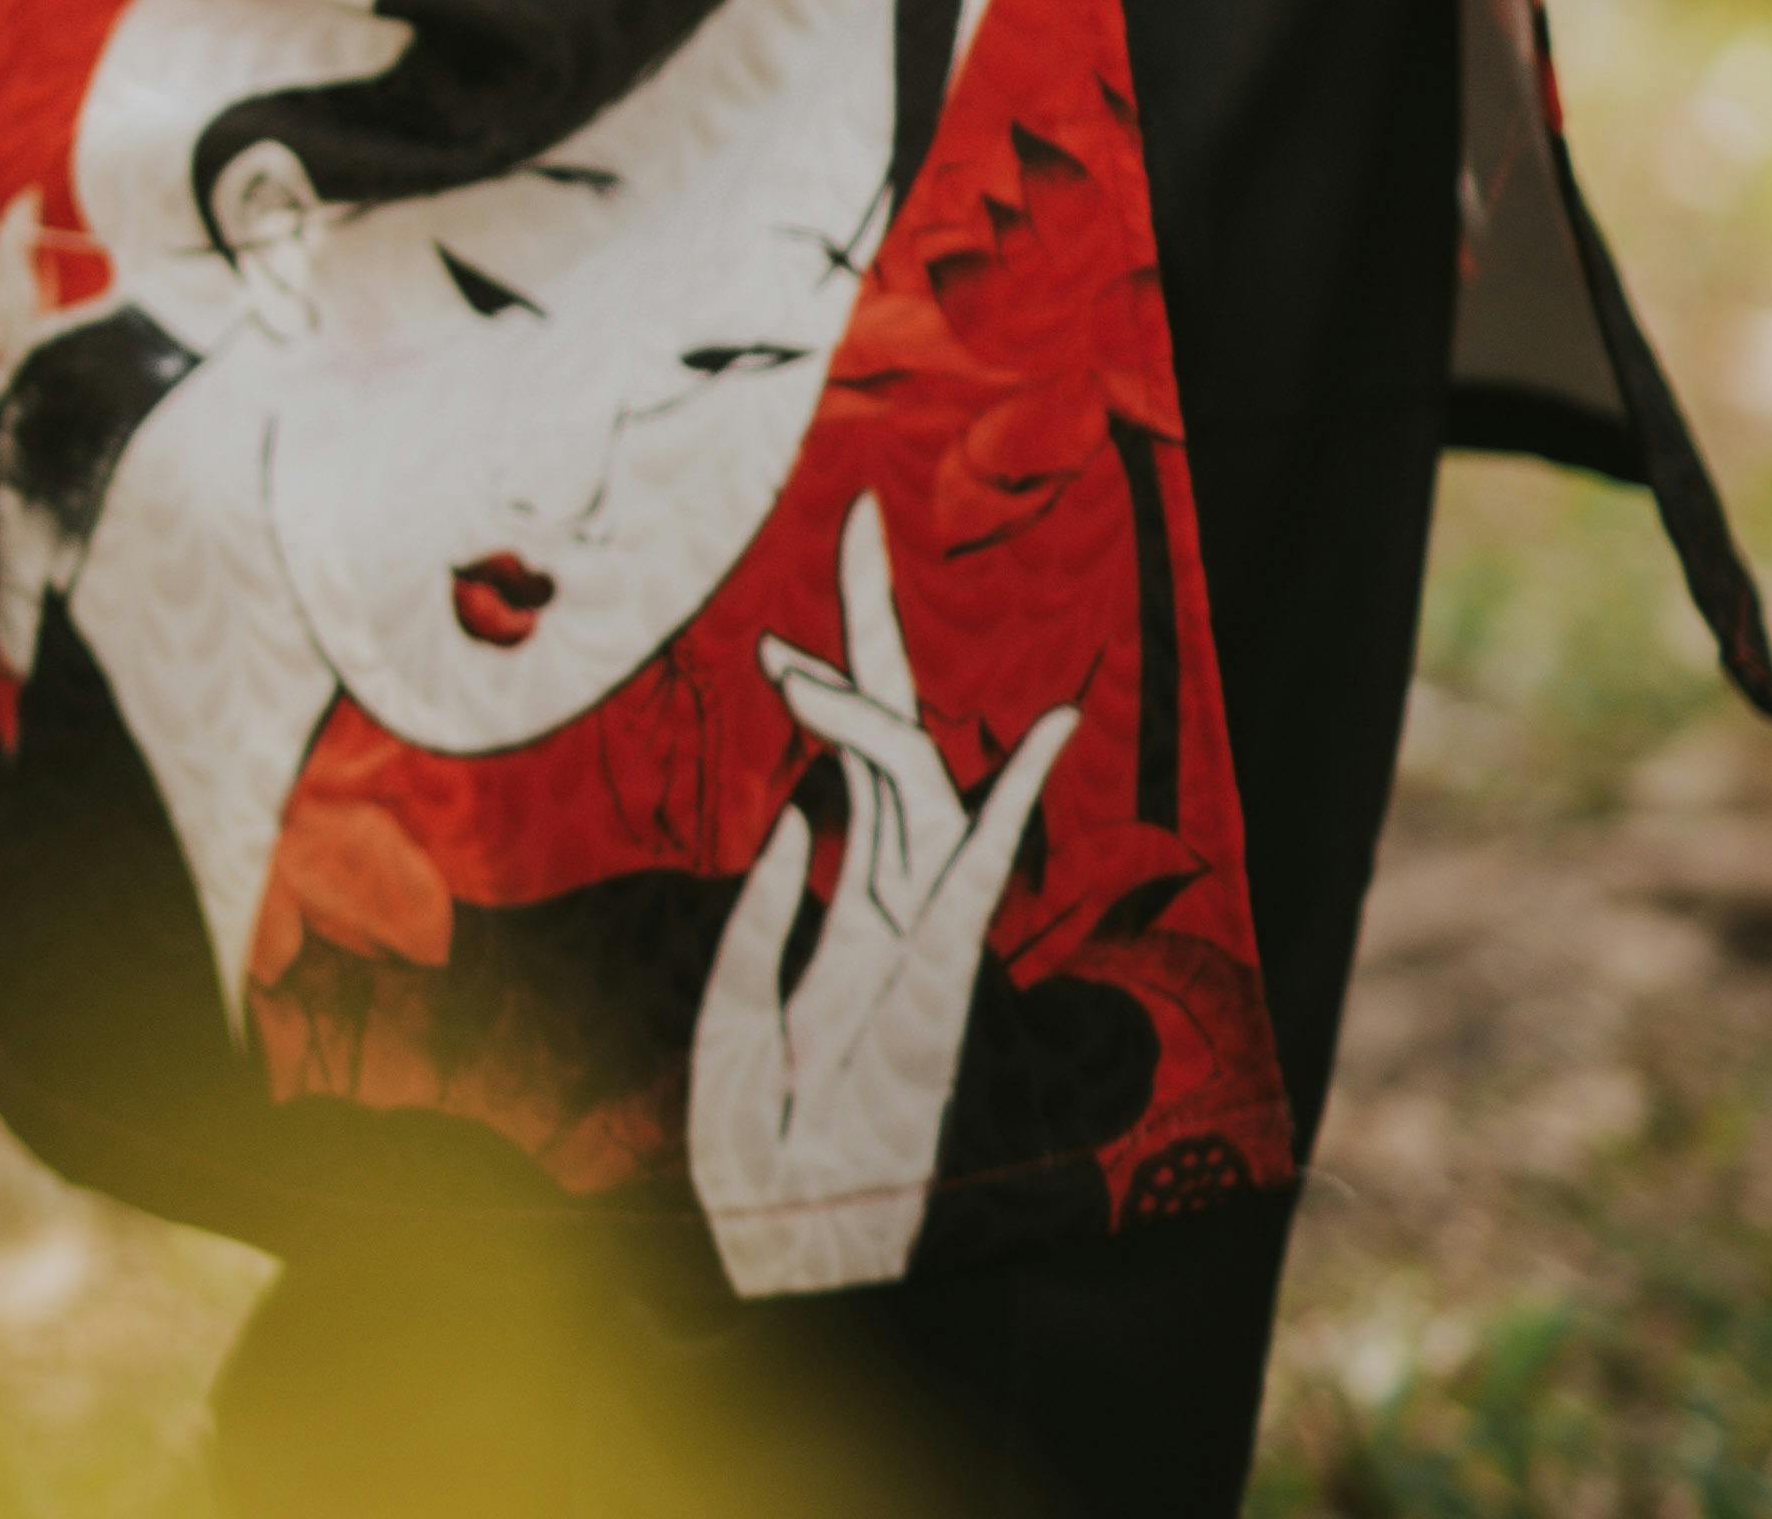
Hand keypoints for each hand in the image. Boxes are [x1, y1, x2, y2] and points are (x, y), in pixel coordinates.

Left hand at [690, 494, 1076, 1297]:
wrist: (789, 1255)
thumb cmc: (757, 1152)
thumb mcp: (726, 1016)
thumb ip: (762, 921)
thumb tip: (801, 819)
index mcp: (844, 905)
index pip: (846, 762)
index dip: (837, 672)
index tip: (809, 588)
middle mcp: (894, 903)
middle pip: (894, 734)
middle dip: (878, 627)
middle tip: (863, 515)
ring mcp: (924, 937)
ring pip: (915, 785)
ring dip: (861, 713)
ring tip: (789, 667)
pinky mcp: (942, 978)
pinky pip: (980, 872)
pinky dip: (1011, 797)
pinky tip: (1045, 728)